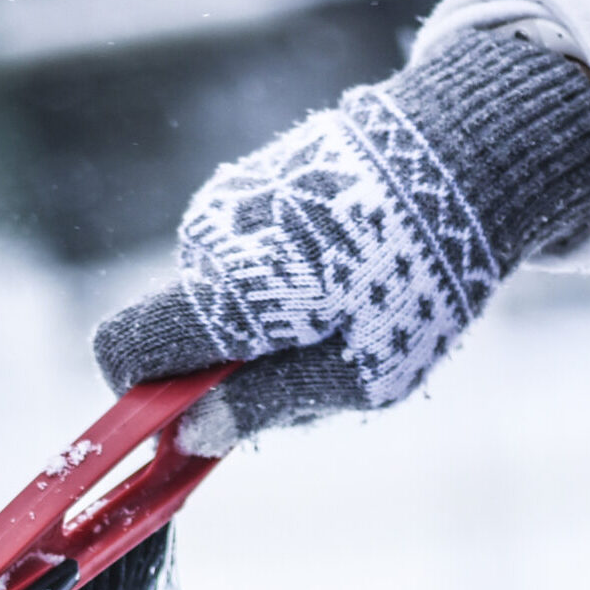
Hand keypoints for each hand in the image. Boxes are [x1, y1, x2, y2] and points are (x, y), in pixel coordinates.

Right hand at [93, 30, 589, 454]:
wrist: (467, 154)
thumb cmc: (417, 282)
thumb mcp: (356, 375)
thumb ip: (264, 405)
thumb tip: (190, 436)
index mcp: (223, 294)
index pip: (122, 349)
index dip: (139, 395)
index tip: (189, 417)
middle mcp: (207, 241)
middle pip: (180, 331)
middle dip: (226, 366)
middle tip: (314, 367)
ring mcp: (227, 202)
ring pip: (216, 294)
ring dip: (264, 322)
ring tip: (347, 309)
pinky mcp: (255, 178)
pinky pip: (245, 254)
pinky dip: (282, 278)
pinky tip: (347, 268)